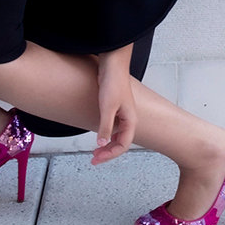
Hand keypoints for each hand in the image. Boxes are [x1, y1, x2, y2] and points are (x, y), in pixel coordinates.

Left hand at [92, 49, 136, 164]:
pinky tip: (98, 136)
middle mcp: (129, 119)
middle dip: (108, 153)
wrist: (112, 64)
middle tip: (94, 159)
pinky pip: (113, 128)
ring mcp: (122, 114)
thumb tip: (101, 145)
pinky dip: (106, 135)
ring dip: (107, 145)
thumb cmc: (113, 83)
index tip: (96, 159)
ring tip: (95, 151)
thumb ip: (105, 127)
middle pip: (121, 143)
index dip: (110, 154)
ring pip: (117, 136)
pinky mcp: (115, 109)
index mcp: (131, 120)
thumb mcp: (107, 107)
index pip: (123, 145)